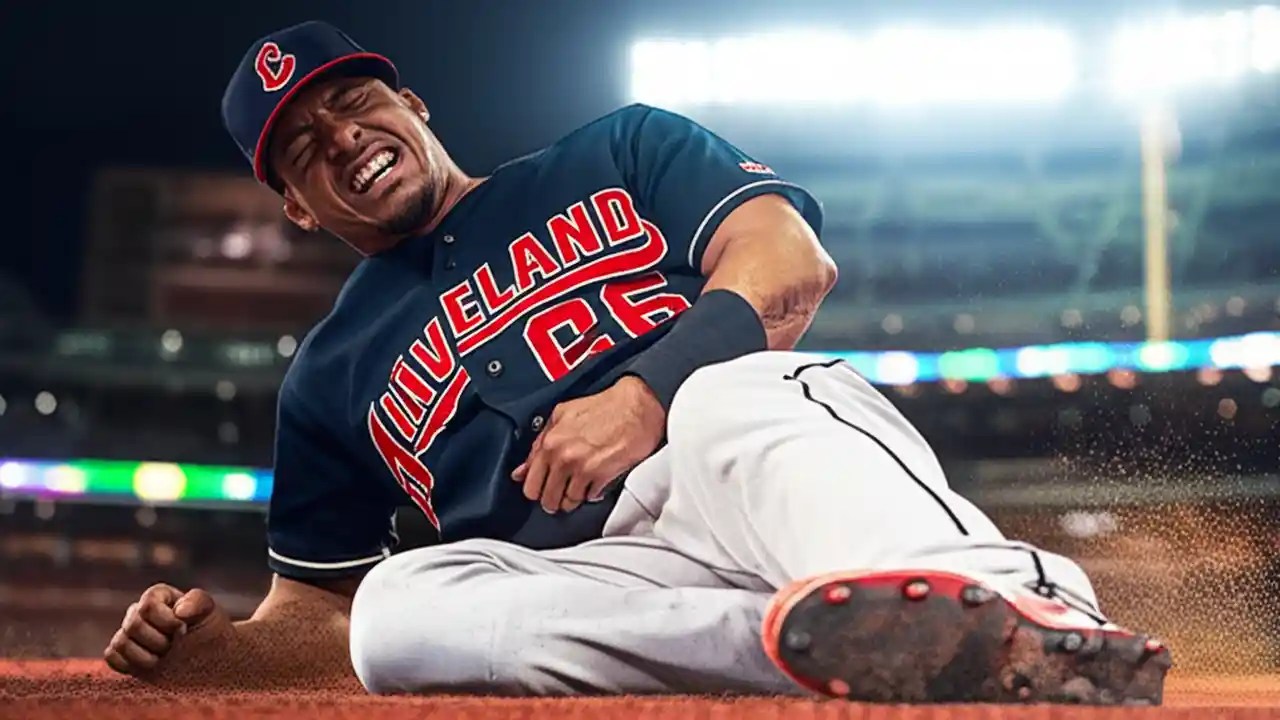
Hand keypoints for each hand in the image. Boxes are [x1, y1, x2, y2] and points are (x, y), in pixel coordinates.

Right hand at [103, 583, 229, 675]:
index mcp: (159, 596)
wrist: (210, 659)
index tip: (184, 629)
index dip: (166, 621)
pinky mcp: (124, 654)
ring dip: (146, 656)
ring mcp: (131, 634)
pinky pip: (111, 656)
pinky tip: (152, 664)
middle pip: (132, 625)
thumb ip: (198, 603)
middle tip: (175, 646)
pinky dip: (130, 664)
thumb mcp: (210, 613)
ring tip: (165, 657)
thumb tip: (179, 611)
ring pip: (119, 642)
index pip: (147, 605)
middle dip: (159, 641)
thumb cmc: (209, 632)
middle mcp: (140, 612)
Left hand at [513, 375, 664, 513]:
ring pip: (567, 502)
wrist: (637, 406)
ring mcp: (582, 468)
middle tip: (561, 493)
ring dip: (573, 498)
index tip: (543, 488)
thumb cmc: (605, 407)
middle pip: (547, 499)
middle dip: (553, 499)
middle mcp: (563, 457)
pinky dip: (591, 494)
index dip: (536, 490)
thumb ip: (539, 443)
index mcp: (550, 442)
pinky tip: (594, 482)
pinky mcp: (602, 476)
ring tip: (580, 487)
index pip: (530, 484)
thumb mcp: (562, 415)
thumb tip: (522, 469)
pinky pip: (588, 498)